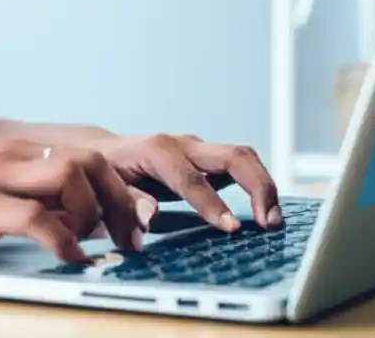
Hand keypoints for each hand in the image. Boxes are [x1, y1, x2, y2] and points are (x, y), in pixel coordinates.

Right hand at [0, 139, 142, 262]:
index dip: (120, 190)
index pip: (88, 155)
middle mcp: (12, 156)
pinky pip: (35, 218)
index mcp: (17, 152)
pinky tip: (71, 261)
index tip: (133, 224)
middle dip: (120, 201)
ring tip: (93, 246)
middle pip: (91, 160)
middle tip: (129, 239)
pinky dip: (63, 242)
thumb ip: (31, 201)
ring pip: (71, 176)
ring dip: (94, 214)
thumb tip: (75, 226)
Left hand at [84, 134, 280, 231]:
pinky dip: (257, 186)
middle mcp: (183, 145)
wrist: (101, 153)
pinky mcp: (206, 161)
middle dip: (256, 186)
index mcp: (157, 151)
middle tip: (269, 222)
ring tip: (273, 221)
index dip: (212, 204)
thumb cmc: (103, 174)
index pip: (191, 178)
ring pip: (243, 157)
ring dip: (264, 186)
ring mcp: (198, 151)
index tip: (232, 228)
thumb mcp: (104, 188)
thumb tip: (153, 216)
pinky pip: (240, 167)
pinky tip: (265, 212)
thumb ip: (127, 201)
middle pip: (232, 155)